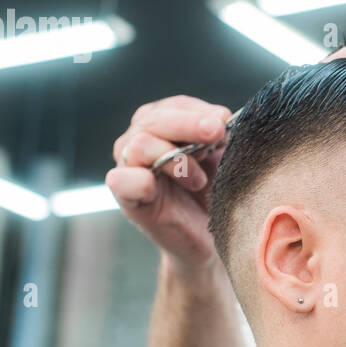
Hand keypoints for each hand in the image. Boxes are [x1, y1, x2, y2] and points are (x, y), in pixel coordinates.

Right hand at [106, 95, 232, 271]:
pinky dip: (138, 180)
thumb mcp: (222, 159)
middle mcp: (141, 142)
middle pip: (153, 120)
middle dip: (188, 124)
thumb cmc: (216, 194)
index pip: (175, 107)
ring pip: (140, 144)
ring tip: (199, 180)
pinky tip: (155, 185)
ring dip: (175, 158)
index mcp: (164, 128)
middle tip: (216, 131)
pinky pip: (121, 181)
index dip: (199, 111)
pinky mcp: (128, 199)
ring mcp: (131, 169)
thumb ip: (219, 137)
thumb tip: (222, 118)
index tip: (224, 120)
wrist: (212, 239)